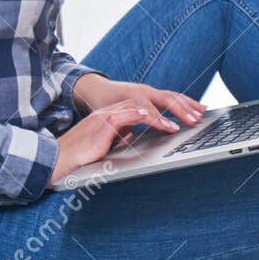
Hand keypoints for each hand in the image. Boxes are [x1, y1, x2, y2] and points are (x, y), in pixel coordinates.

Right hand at [50, 78, 206, 185]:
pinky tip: (163, 124)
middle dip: (177, 106)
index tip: (190, 112)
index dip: (170, 108)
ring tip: (186, 121)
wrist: (60, 157)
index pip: (149, 106)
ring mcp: (109, 114)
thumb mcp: (107, 142)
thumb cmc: (81, 153)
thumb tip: (132, 133)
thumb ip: (120, 134)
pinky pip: (132, 116)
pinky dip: (149, 119)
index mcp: (117, 113)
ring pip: (145, 108)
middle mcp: (115, 109)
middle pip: (151, 103)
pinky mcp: (105, 122)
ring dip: (167, 114)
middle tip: (198, 113)